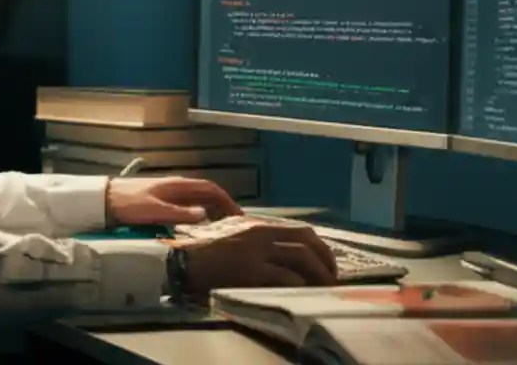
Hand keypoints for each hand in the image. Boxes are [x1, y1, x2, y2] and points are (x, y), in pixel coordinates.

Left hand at [105, 176, 243, 225]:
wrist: (106, 199)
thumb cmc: (129, 203)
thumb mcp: (155, 211)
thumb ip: (179, 213)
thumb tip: (205, 215)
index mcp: (179, 186)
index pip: (211, 189)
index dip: (227, 201)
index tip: (239, 215)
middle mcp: (178, 187)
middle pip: (207, 195)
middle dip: (223, 207)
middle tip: (235, 225)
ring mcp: (171, 193)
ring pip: (199, 200)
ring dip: (213, 211)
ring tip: (222, 228)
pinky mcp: (164, 201)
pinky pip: (188, 206)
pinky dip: (199, 214)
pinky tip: (199, 227)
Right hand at [175, 223, 337, 301]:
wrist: (183, 260)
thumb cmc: (206, 249)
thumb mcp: (235, 233)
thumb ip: (257, 236)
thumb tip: (280, 246)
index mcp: (259, 225)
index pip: (301, 230)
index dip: (320, 246)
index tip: (327, 261)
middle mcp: (261, 234)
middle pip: (306, 243)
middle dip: (326, 261)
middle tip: (332, 277)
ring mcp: (256, 253)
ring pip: (299, 260)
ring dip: (317, 275)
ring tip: (324, 288)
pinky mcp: (249, 271)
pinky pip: (282, 277)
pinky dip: (297, 285)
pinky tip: (302, 292)